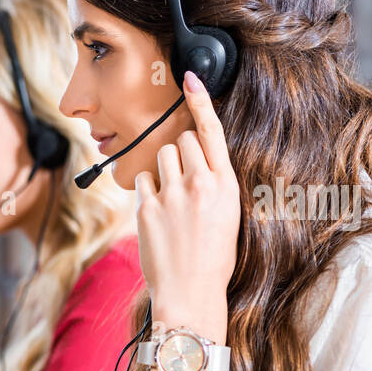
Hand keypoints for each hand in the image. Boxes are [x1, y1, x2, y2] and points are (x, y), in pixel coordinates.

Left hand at [134, 69, 238, 345]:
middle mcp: (199, 184)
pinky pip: (143, 179)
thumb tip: (195, 157)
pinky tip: (158, 212)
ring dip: (164, 169)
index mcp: (226, 185)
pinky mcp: (147, 208)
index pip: (212, 130)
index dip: (200, 100)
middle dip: (183, 153)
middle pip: (184, 140)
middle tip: (186, 184)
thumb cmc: (212, 258)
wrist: (190, 293)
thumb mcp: (228, 215)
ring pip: (162, 156)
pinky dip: (148, 189)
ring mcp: (171, 195)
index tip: (189, 77)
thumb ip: (213, 182)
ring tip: (173, 200)